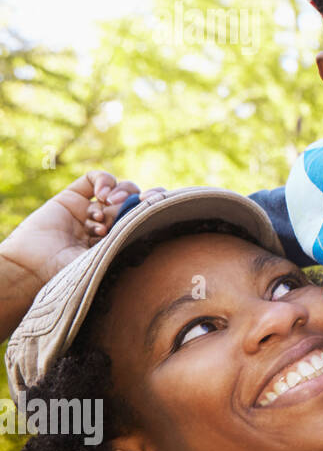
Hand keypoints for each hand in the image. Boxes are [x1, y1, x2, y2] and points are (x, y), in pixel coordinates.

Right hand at [0, 171, 161, 287]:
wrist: (33, 266)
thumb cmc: (72, 271)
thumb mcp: (108, 258)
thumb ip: (130, 242)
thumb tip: (160, 229)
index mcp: (120, 240)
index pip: (144, 218)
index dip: (155, 207)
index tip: (161, 203)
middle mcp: (107, 225)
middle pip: (134, 202)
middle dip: (142, 198)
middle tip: (146, 200)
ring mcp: (89, 210)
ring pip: (118, 190)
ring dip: (121, 192)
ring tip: (110, 204)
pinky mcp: (72, 197)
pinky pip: (95, 179)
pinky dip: (105, 180)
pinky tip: (102, 194)